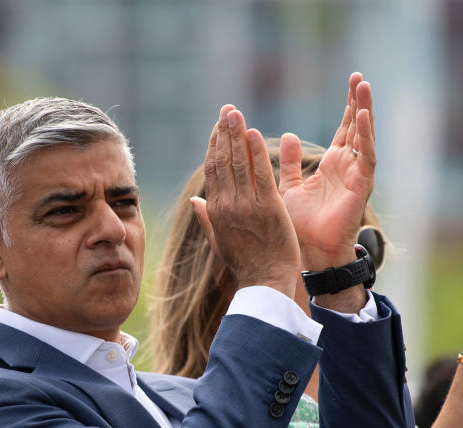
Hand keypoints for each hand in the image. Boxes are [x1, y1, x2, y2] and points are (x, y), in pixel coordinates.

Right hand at [191, 105, 299, 297]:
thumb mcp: (219, 242)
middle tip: (227, 110)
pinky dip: (256, 152)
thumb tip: (193, 200)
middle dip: (224, 132)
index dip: (214, 145)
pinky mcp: (269, 208)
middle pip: (223, 161)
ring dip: (237, 135)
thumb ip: (206, 218)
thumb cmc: (245, 264)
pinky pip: (261, 174)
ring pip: (239, 163)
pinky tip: (254, 134)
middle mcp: (228, 205)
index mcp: (216, 211)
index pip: (212, 170)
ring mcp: (247, 206)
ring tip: (236, 113)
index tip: (218, 126)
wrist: (265, 282)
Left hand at [279, 72, 375, 270]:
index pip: (344, 129)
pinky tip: (362, 116)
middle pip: (356, 128)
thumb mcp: (289, 186)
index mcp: (333, 165)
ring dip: (364, 111)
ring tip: (363, 87)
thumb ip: (290, 162)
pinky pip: (365, 157)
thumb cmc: (300, 225)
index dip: (348, 106)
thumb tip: (289, 134)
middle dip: (357, 102)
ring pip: (363, 138)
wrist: (309, 252)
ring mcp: (356, 176)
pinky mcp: (360, 186)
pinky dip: (365, 137)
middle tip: (358, 76)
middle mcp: (347, 168)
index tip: (351, 81)